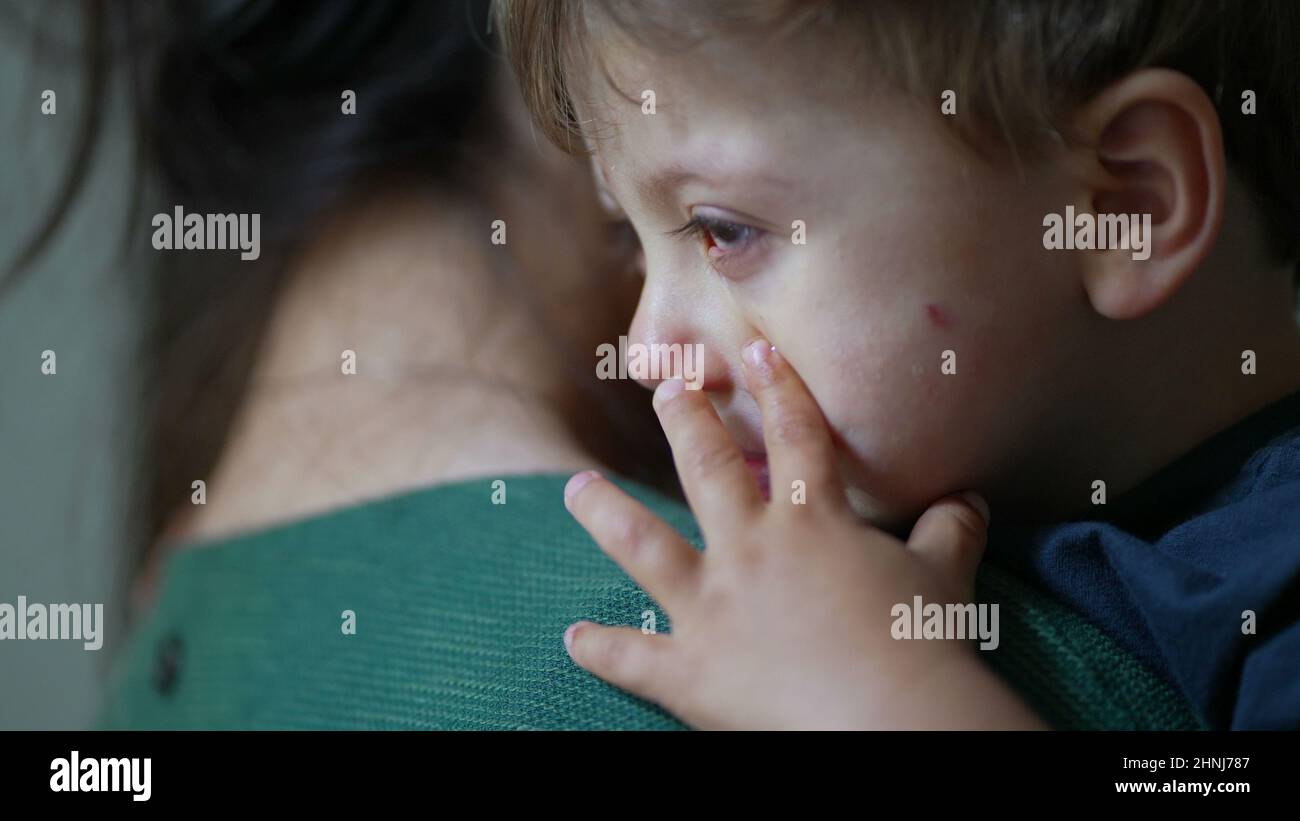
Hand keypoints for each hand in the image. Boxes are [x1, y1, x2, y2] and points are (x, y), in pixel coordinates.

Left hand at [562, 338, 1044, 728]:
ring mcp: (710, 608)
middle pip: (707, 469)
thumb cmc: (918, 644)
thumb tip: (970, 499)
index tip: (756, 351)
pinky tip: (572, 638)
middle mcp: (749, 552)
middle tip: (667, 387)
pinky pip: (633, 658)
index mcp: (810, 523)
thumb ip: (949, 532)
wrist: (885, 720)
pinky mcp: (690, 671)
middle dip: (686, 421)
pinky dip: (600, 649)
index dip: (781, 389)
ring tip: (576, 487)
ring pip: (642, 545)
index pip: (796, 438)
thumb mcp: (942, 579)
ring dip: (605, 513)